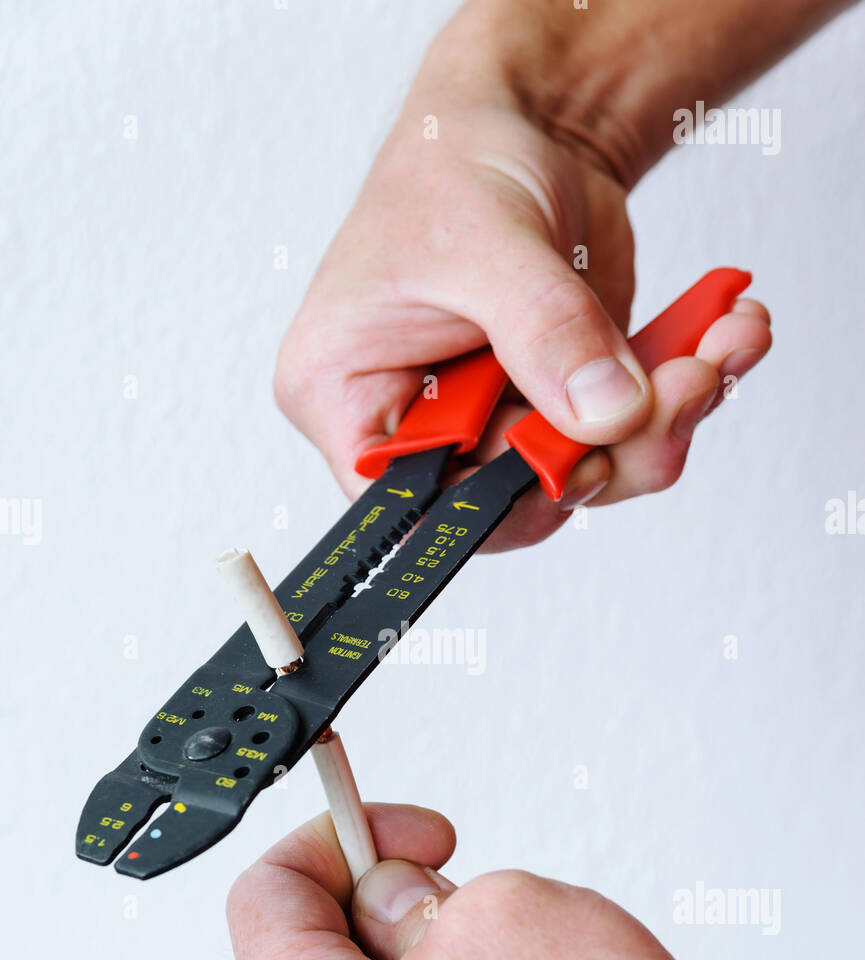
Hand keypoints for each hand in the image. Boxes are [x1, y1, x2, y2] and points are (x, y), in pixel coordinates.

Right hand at [273, 24, 770, 551]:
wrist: (523, 119)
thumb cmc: (456, 160)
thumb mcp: (488, 240)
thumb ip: (545, 332)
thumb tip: (606, 414)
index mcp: (350, 396)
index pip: (408, 502)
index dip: (494, 507)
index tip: (575, 467)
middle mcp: (420, 424)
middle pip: (513, 498)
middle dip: (611, 452)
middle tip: (684, 383)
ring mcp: (497, 419)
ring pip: (587, 474)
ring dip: (668, 422)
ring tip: (721, 346)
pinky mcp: (562, 404)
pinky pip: (628, 434)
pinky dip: (688, 390)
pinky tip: (728, 336)